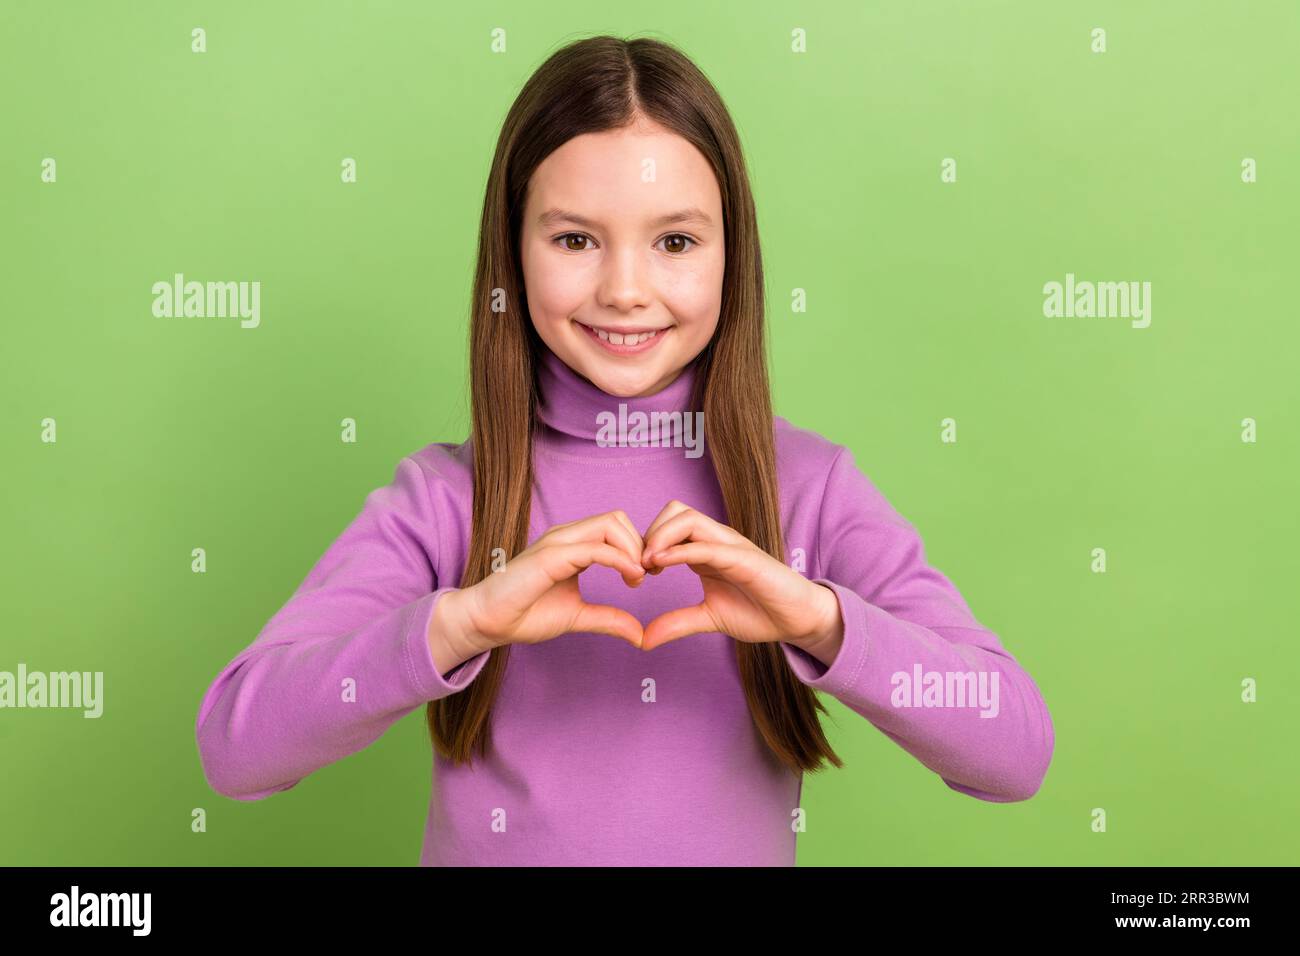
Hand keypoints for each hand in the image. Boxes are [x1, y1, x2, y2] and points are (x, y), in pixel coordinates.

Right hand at [447, 510, 648, 652]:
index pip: (615, 527)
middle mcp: (566, 536)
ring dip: (633, 549)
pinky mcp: (551, 556)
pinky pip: (595, 548)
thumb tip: (640, 634)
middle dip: (640, 544)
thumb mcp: (578, 616)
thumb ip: (608, 619)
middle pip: (617, 518)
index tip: (644, 577)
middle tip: (644, 576)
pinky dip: (620, 560)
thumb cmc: (525, 614)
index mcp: (573, 545)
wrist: (486, 622)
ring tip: (636, 578)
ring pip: (610, 524)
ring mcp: (557, 542)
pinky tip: (629, 579)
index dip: (637, 547)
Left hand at [638, 500, 843, 653]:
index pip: (669, 525)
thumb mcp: (709, 618)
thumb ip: (678, 623)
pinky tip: (662, 565)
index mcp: (706, 549)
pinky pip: (707, 546)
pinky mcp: (744, 558)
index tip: (634, 572)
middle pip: (674, 511)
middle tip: (638, 566)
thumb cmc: (760, 612)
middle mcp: (717, 540)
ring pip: (688, 518)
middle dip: (650, 533)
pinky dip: (681, 551)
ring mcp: (731, 546)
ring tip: (648, 565)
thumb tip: (644, 639)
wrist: (798, 621)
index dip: (646, 542)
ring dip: (661, 537)